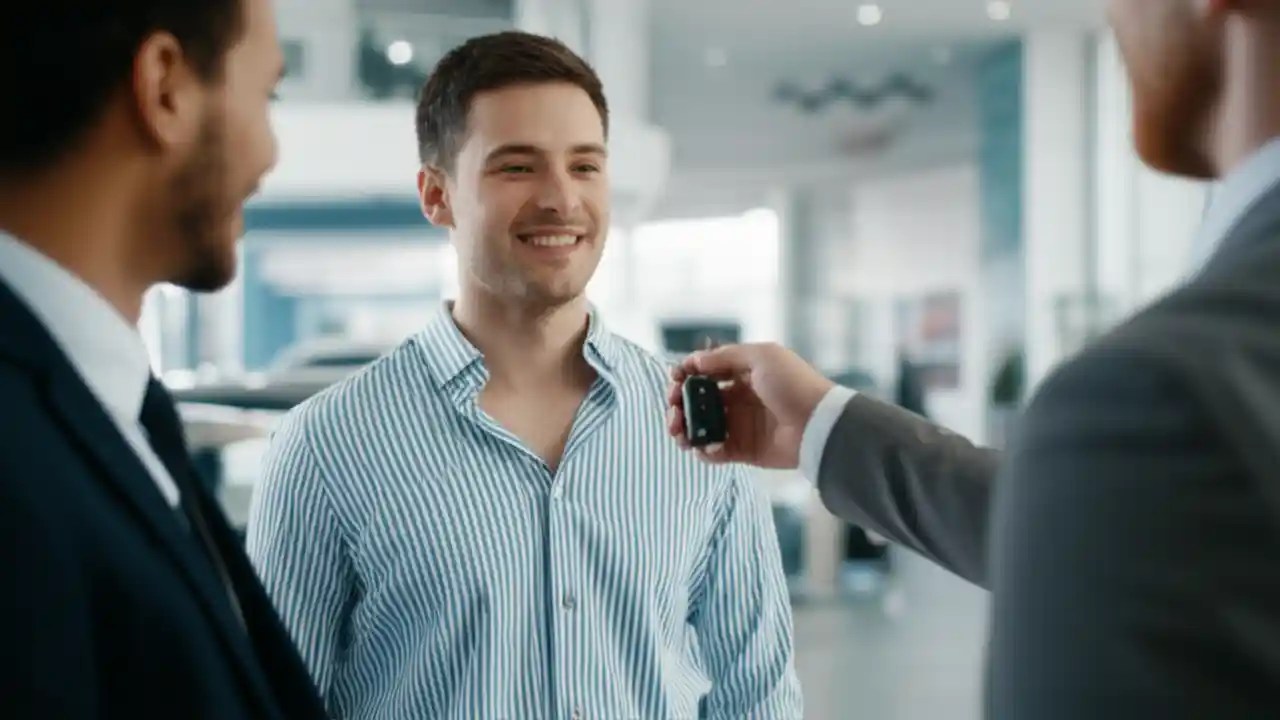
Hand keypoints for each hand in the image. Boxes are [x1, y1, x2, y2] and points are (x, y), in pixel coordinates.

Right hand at [666, 343, 834, 468]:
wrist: (818, 423)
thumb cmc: (793, 384)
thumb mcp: (761, 356)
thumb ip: (725, 356)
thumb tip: (695, 360)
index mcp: (743, 373)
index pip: (705, 372)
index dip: (685, 374)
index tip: (673, 379)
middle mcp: (739, 398)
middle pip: (696, 400)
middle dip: (678, 403)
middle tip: (672, 408)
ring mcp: (740, 425)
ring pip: (700, 427)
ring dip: (683, 428)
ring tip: (678, 432)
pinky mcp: (744, 450)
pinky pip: (714, 451)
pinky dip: (703, 450)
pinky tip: (702, 446)